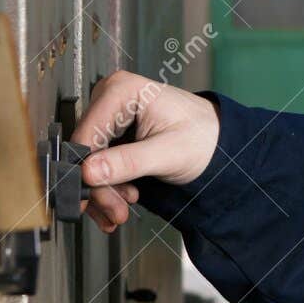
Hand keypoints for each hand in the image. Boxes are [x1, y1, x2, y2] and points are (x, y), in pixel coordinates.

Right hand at [71, 71, 219, 231]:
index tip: (94, 198)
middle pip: (86, 152)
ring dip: (103, 193)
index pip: (87, 135)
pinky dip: (106, 188)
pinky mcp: (113, 135)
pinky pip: (97, 166)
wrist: (218, 144)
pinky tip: (119, 203)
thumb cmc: (204, 137)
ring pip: (89, 163)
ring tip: (121, 211)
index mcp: (123, 90)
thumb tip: (90, 171)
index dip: (85, 170)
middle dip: (99, 187)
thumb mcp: (169, 152)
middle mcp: (110, 99)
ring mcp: (110, 117)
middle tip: (116, 211)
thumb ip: (129, 162)